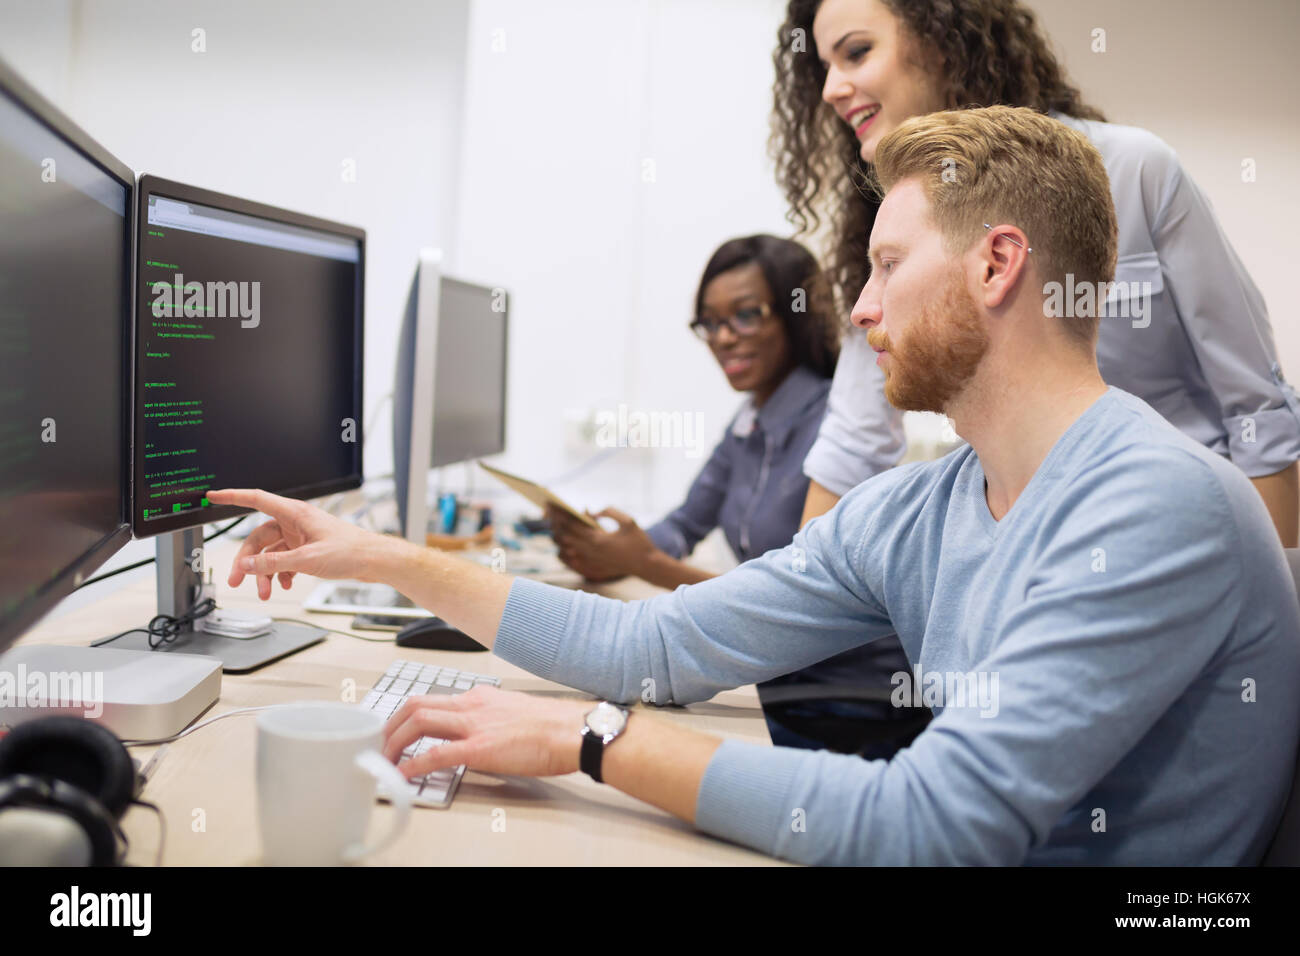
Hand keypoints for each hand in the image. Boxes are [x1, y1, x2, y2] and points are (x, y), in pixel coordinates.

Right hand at [206, 488, 395, 598]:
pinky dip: (282, 573)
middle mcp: (296, 522)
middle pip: (259, 538)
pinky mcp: (308, 549)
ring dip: (266, 573)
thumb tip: (247, 566)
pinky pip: (285, 560)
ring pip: (272, 553)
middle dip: (248, 561)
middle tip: (237, 581)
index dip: (233, 496)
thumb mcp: (307, 559)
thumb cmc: (350, 551)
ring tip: (266, 592)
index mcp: (295, 514)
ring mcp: (302, 536)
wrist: (374, 561)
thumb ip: (274, 563)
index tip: (213, 495)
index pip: (256, 499)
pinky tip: (286, 584)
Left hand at [382, 685, 591, 777]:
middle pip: (415, 705)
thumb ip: (489, 719)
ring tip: (385, 759)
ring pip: (418, 721)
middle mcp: (472, 705)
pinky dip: (413, 764)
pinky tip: (403, 775)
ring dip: (394, 741)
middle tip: (380, 744)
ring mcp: (474, 725)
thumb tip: (476, 735)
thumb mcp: (513, 713)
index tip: (396, 730)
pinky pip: (435, 754)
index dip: (407, 716)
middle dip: (390, 725)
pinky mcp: (479, 748)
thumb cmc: (553, 726)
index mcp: (480, 697)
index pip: (432, 699)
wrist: (573, 730)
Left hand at [546, 505, 657, 581]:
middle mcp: (590, 551)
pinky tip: (562, 541)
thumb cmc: (639, 542)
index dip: (560, 514)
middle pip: (565, 535)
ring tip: (553, 523)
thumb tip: (594, 512)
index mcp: (598, 539)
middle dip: (555, 522)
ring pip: (566, 546)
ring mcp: (590, 560)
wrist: (646, 565)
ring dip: (558, 534)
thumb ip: (610, 512)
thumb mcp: (628, 521)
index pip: (572, 525)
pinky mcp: (593, 565)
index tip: (551, 504)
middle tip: (547, 511)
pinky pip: (572, 557)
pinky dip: (564, 548)